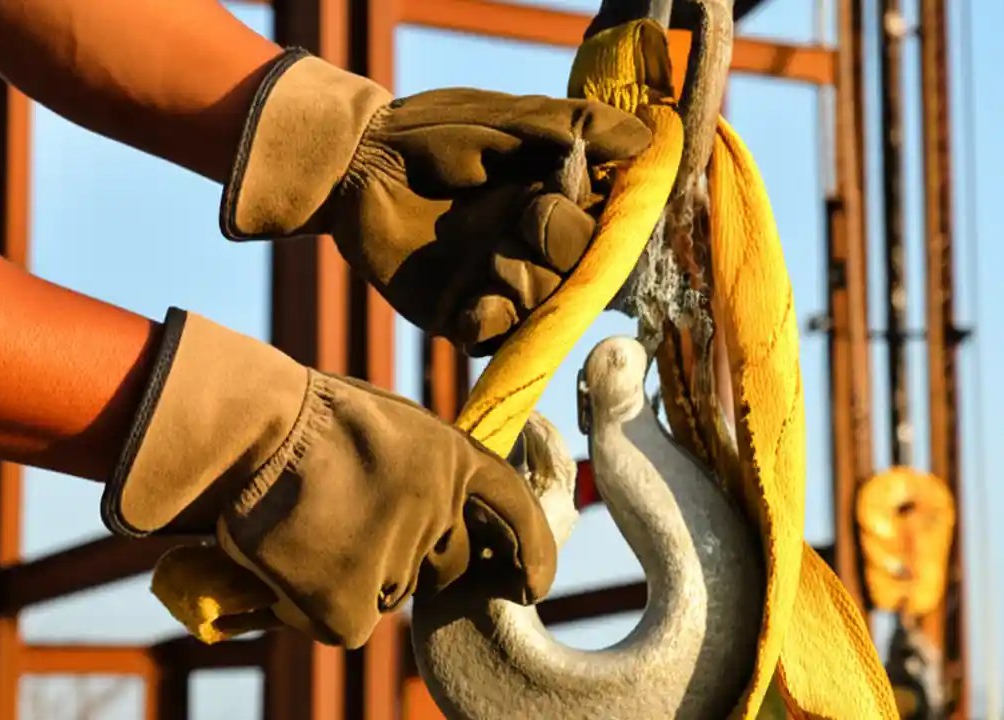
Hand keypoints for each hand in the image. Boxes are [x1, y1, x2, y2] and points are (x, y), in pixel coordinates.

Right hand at [104, 308, 554, 647]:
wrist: (249, 430)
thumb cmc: (298, 416)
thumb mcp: (379, 425)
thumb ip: (412, 471)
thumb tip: (415, 514)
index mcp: (453, 455)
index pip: (515, 509)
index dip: (532, 551)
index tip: (532, 586)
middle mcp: (440, 509)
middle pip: (439, 566)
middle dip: (405, 559)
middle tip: (346, 524)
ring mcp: (400, 558)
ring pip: (384, 591)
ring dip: (349, 575)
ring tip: (304, 525)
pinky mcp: (352, 603)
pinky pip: (343, 623)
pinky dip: (311, 605)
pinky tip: (287, 564)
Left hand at [220, 50, 651, 354]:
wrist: (357, 158)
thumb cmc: (437, 131)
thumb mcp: (515, 120)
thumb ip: (580, 126)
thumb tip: (647, 136)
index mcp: (559, 201)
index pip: (610, 229)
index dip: (611, 226)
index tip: (589, 200)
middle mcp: (536, 246)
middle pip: (584, 274)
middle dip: (565, 248)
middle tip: (531, 216)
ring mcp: (499, 281)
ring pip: (544, 308)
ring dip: (528, 284)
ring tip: (496, 256)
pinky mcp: (458, 312)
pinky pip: (492, 338)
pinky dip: (491, 325)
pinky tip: (475, 309)